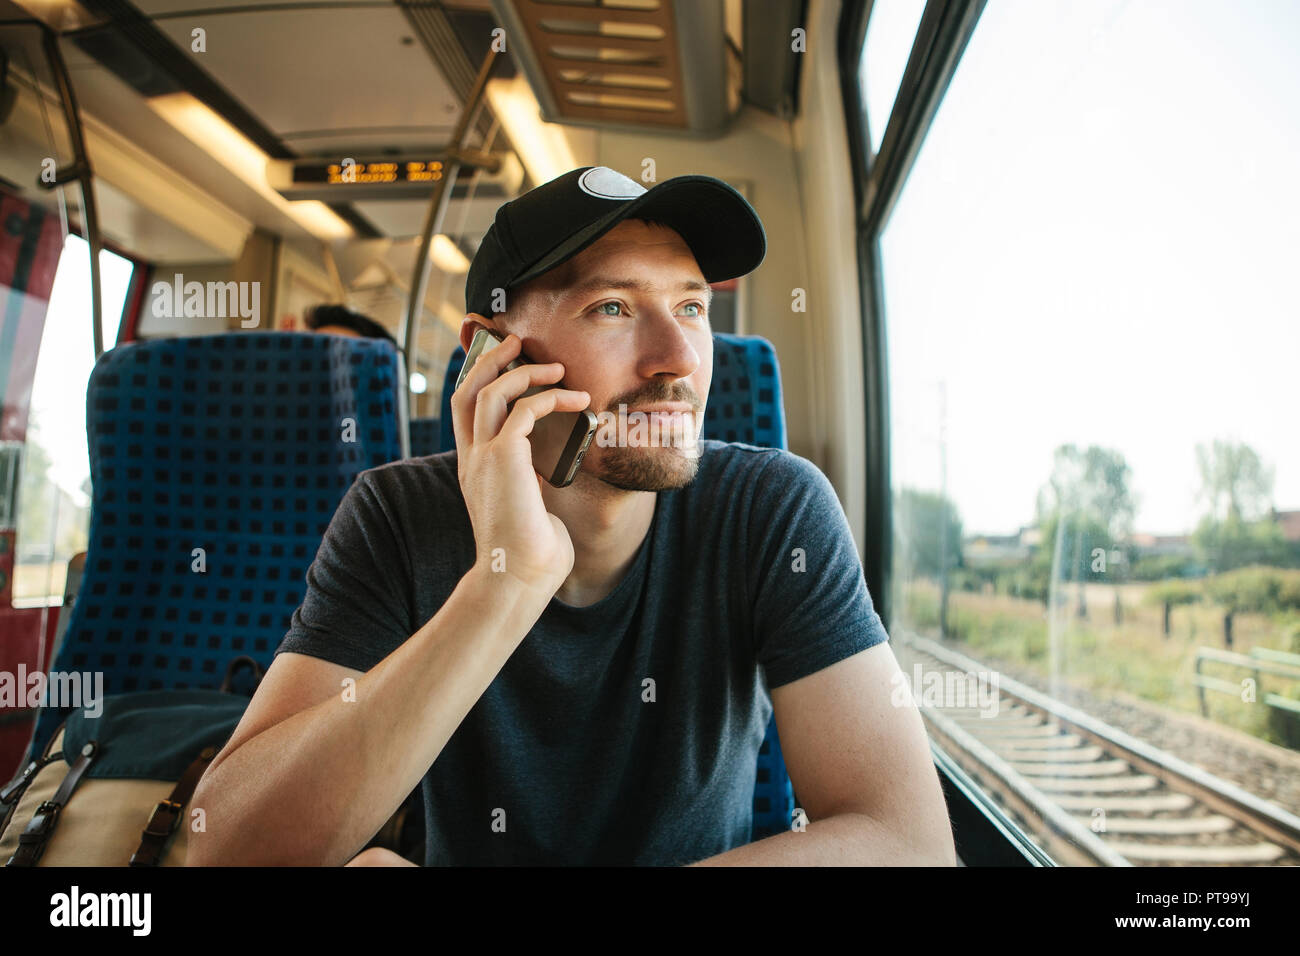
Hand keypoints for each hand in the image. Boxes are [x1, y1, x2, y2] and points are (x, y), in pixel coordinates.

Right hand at [450, 334, 589, 595]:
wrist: (518, 578)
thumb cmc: (530, 555)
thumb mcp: (528, 510)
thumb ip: (531, 487)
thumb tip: (548, 478)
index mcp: (473, 469)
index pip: (464, 411)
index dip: (478, 380)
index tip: (502, 363)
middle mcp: (472, 459)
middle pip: (466, 391)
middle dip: (488, 360)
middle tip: (515, 341)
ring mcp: (483, 458)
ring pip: (489, 392)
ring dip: (522, 372)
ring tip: (555, 366)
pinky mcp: (504, 459)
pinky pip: (524, 411)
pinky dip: (551, 397)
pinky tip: (578, 401)